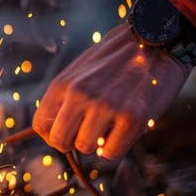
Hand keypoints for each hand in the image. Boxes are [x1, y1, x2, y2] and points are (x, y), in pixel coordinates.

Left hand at [32, 23, 190, 158]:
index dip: (54, 134)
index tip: (69, 131)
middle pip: (60, 142)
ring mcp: (105, 107)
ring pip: (86, 148)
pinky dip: (117, 147)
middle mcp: (79, 95)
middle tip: (90, 131)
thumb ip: (65, 98)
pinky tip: (124, 129)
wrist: (155, 41)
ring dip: (98, 142)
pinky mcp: (132, 118)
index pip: (40, 126)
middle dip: (73, 141)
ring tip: (111, 123)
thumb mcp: (80, 71)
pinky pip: (111, 153)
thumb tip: (54, 133)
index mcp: (63, 84)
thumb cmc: (116, 60)